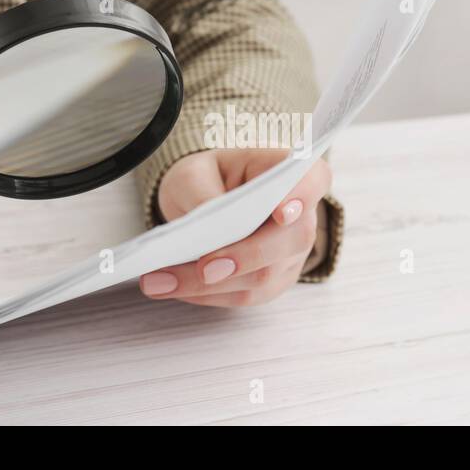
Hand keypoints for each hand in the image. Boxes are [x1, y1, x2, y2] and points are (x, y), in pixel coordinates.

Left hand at [139, 149, 330, 306]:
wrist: (202, 200)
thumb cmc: (206, 179)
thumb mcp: (194, 173)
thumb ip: (204, 195)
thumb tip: (210, 232)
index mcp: (288, 174)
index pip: (313, 179)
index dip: (303, 196)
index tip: (282, 212)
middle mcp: (301, 217)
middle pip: (290, 240)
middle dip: (245, 257)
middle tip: (204, 268)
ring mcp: (290, 255)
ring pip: (263, 277)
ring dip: (207, 284)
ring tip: (157, 280)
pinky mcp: (271, 283)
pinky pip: (242, 296)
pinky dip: (202, 294)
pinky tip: (168, 287)